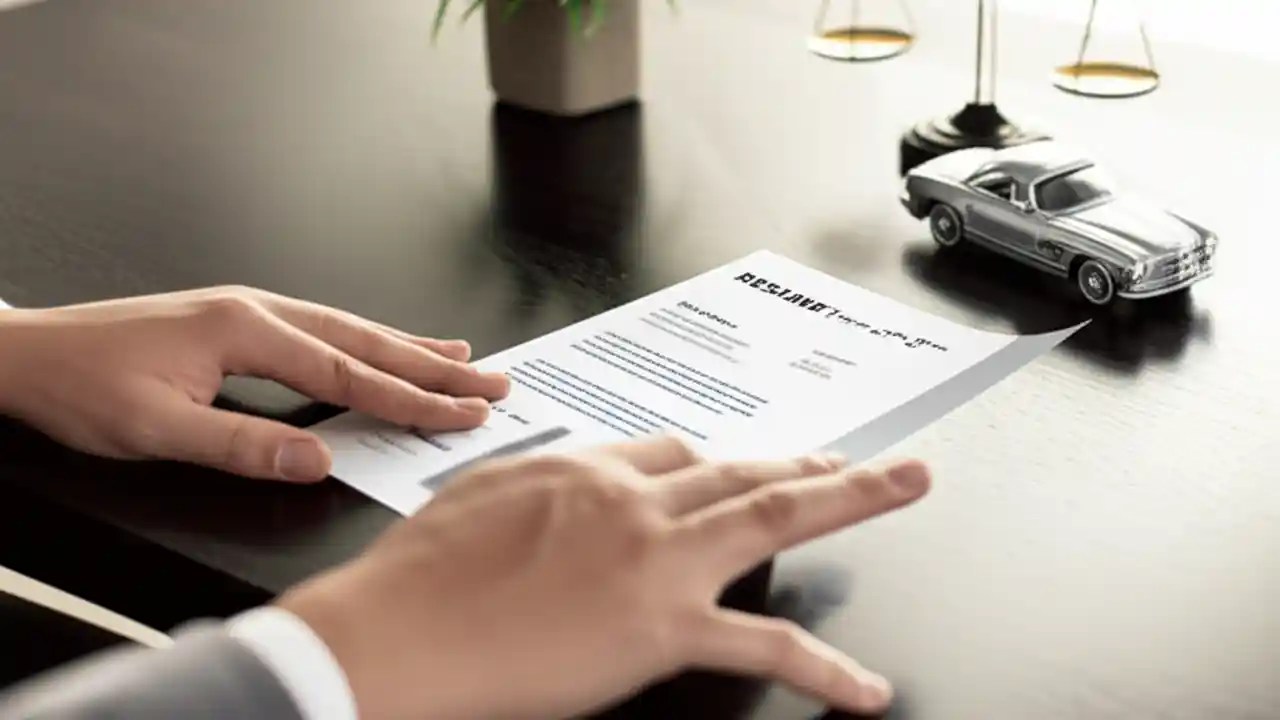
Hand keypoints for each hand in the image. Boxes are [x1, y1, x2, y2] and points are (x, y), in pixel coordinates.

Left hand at [0, 286, 508, 480]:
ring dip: (410, 347)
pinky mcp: (240, 323)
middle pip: (366, 342)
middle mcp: (257, 311)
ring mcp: (251, 312)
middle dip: (434, 366)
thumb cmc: (83, 386)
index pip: (348, 373)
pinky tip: (383, 346)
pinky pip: (324, 331)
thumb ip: (243, 445)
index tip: (460, 412)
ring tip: (462, 357)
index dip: (411, 398)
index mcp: (245, 331)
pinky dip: (368, 341)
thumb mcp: (155, 429)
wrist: (27, 354)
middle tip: (491, 382)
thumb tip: (317, 459)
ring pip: (350, 330)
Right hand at [279, 435, 930, 719]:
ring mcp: (658, 562)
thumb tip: (573, 485)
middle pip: (743, 467)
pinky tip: (864, 685)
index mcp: (590, 471)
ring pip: (774, 515)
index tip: (738, 471)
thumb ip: (548, 482)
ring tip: (901, 484)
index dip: (715, 465)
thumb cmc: (423, 573)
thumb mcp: (485, 493)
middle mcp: (636, 503)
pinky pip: (764, 647)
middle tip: (858, 459)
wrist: (398, 633)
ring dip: (849, 496)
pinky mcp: (664, 629)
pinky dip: (824, 668)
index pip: (674, 454)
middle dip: (807, 460)